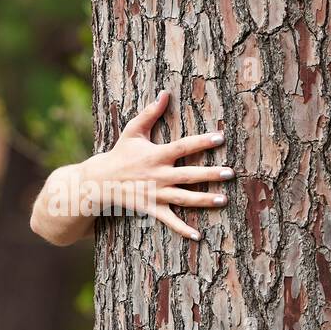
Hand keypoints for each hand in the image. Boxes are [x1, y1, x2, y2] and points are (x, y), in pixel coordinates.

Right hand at [86, 89, 234, 239]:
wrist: (100, 181)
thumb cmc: (120, 153)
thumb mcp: (133, 131)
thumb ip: (150, 113)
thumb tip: (165, 93)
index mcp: (156, 155)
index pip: (183, 147)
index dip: (202, 142)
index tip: (220, 138)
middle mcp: (158, 175)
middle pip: (189, 175)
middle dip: (210, 175)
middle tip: (230, 174)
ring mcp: (156, 194)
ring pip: (184, 198)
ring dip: (204, 200)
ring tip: (223, 200)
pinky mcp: (151, 208)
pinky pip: (169, 220)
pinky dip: (182, 229)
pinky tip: (198, 236)